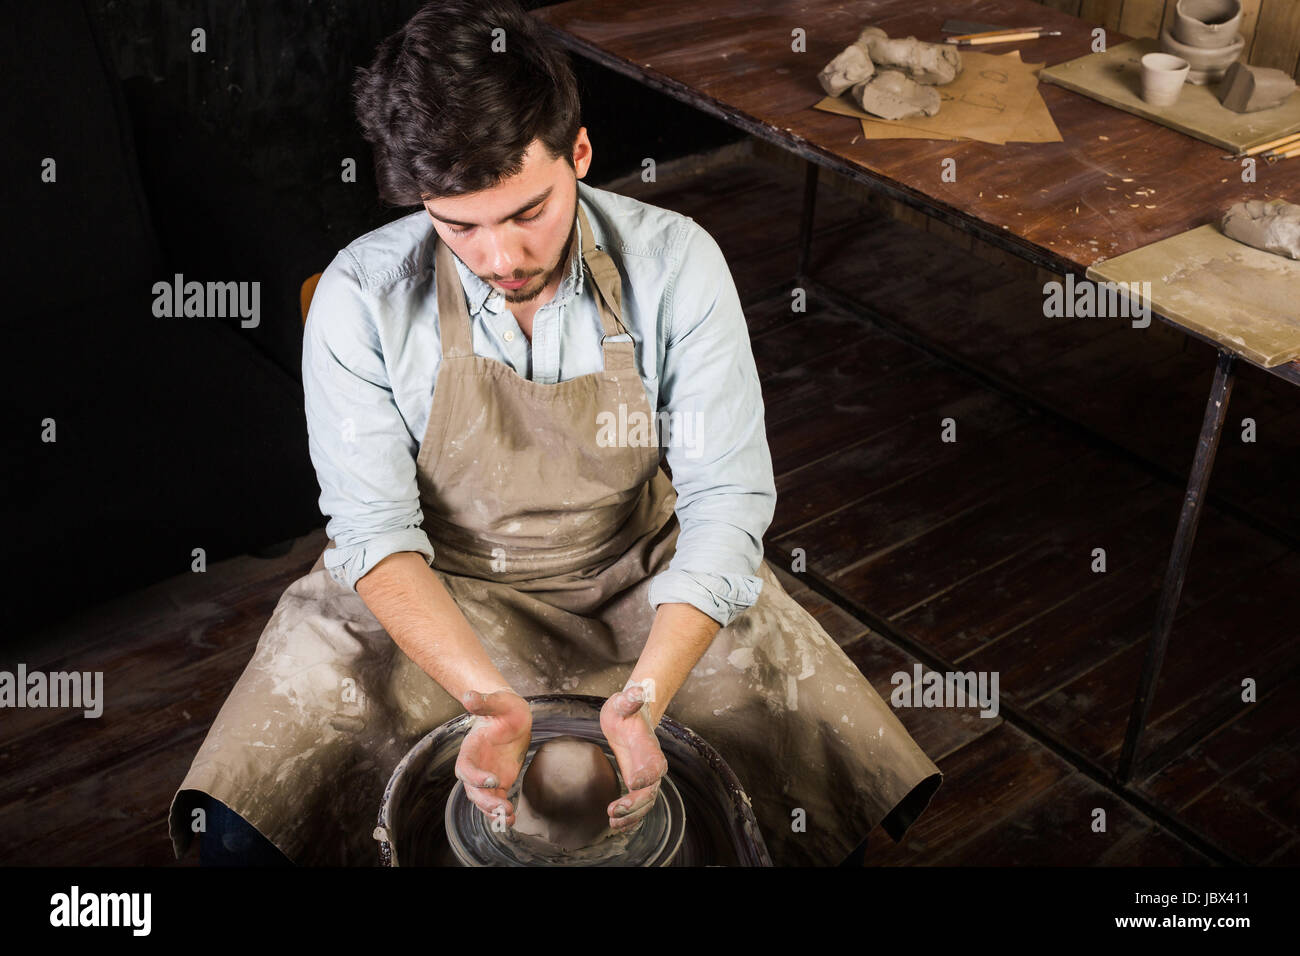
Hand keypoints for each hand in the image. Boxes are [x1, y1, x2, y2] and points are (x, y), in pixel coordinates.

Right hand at [455, 689, 530, 828]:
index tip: (493, 780)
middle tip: (502, 806)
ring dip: (493, 810)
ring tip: (509, 816)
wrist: (512, 716)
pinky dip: (501, 811)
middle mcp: (475, 765)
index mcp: (471, 748)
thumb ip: (485, 701)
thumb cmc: (504, 707)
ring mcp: (486, 775)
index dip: (475, 776)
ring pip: (482, 800)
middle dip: (485, 800)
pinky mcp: (499, 782)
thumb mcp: (499, 701)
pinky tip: (512, 817)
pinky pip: (495, 801)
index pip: (465, 768)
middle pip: (471, 790)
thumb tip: (468, 695)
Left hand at [599, 683, 667, 832]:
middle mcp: (651, 765)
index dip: (647, 775)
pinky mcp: (635, 783)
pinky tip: (616, 826)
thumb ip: (630, 699)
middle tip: (614, 810)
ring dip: (631, 816)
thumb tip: (637, 691)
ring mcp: (644, 776)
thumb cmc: (627, 708)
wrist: (630, 716)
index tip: (633, 783)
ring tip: (613, 822)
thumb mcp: (624, 702)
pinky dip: (630, 819)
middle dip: (635, 804)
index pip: (654, 765)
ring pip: (645, 803)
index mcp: (649, 747)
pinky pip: (637, 806)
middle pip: (650, 791)